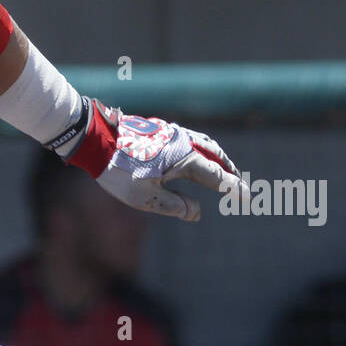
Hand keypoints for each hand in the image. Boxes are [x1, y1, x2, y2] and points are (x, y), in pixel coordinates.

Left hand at [58, 101, 248, 221]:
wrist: (96, 140)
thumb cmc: (119, 171)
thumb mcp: (145, 197)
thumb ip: (174, 206)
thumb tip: (195, 214)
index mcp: (184, 159)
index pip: (216, 177)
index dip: (234, 188)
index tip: (248, 198)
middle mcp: (183, 142)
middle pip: (215, 156)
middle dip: (228, 171)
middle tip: (238, 185)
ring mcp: (171, 134)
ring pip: (203, 144)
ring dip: (215, 158)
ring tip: (221, 170)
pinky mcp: (160, 131)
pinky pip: (189, 140)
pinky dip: (200, 150)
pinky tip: (193, 157)